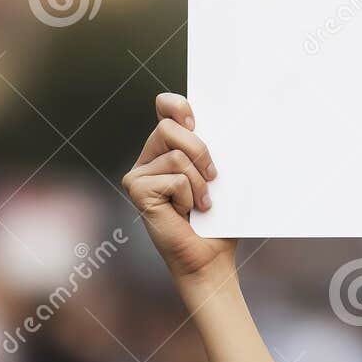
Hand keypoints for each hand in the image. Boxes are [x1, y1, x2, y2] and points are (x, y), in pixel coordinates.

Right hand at [123, 93, 235, 286]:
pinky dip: (189, 196)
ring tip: (200, 203)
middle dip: (200, 151)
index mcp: (169, 148)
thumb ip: (212, 149)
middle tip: (213, 177)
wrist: (211, 256)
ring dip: (199, 182)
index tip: (194, 119)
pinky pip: (174, 179)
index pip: (165, 107)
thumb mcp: (220, 177)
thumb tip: (225, 121)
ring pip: (176, 155)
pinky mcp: (136, 189)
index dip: (176, 104)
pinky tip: (184, 213)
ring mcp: (139, 174)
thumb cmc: (218, 220)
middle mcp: (149, 157)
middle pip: (169, 128)